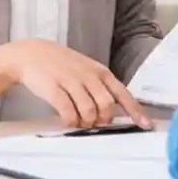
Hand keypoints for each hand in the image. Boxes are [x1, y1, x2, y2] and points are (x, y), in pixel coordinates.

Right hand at [0, 40, 151, 128]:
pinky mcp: (54, 89)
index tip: (145, 124)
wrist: (32, 54)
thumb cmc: (63, 65)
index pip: (122, 93)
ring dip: (85, 122)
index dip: (135, 111)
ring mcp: (71, 81)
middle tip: (93, 121)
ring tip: (78, 120)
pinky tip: (67, 119)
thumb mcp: (87, 70)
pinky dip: (70, 121)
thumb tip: (115, 111)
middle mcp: (89, 76)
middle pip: (106, 106)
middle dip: (102, 119)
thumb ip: (101, 87)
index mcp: (100, 72)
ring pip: (88, 111)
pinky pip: (68, 112)